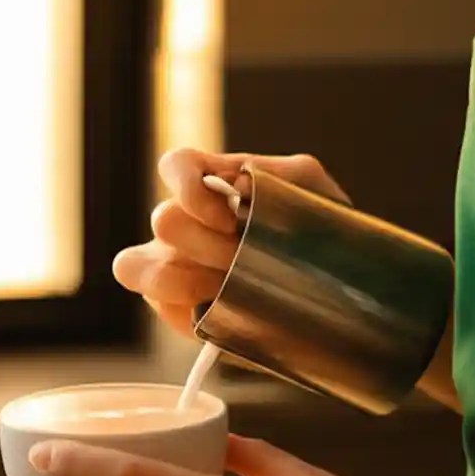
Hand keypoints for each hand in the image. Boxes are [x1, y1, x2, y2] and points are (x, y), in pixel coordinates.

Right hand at [115, 149, 348, 335]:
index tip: (231, 218)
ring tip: (230, 289)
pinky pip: (155, 302)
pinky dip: (181, 308)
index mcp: (211, 184)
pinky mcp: (172, 306)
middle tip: (245, 262)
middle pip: (165, 220)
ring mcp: (170, 263)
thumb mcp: (314, 194)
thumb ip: (284, 175)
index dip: (190, 188)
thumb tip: (240, 181)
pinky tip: (218, 308)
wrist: (334, 295)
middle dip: (209, 246)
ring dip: (190, 278)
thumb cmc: (318, 236)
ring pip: (140, 264)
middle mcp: (184, 221)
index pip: (176, 166)